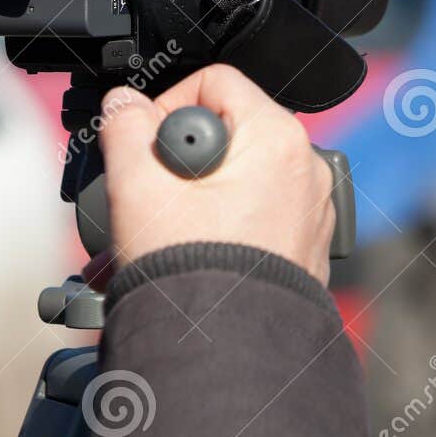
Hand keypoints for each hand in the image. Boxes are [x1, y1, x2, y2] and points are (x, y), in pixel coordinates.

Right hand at [96, 65, 335, 284]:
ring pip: (237, 179)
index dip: (168, 106)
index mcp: (278, 140)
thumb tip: (124, 103)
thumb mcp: (139, 188)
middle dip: (176, 161)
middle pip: (227, 131)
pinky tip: (184, 252)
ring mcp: (310, 210)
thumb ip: (126, 130)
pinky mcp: (304, 246)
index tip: (144, 145)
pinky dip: (218, 225)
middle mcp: (306, 169)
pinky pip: (255, 215)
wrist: (226, 354)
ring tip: (153, 234)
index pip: (215, 82)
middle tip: (143, 195)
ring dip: (191, 198)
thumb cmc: (193, 273)